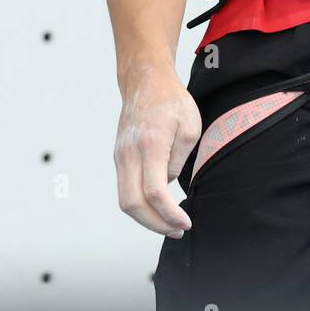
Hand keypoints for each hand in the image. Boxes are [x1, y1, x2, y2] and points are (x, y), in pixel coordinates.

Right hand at [114, 61, 201, 237]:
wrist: (145, 80)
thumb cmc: (172, 100)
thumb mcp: (190, 126)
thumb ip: (179, 159)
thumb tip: (167, 183)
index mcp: (150, 144)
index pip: (154, 192)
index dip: (169, 214)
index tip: (185, 223)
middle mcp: (129, 153)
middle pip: (133, 204)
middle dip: (155, 225)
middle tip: (177, 230)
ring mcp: (120, 156)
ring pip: (125, 201)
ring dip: (146, 219)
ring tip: (168, 224)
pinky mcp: (119, 157)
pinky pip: (125, 189)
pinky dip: (140, 205)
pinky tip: (157, 207)